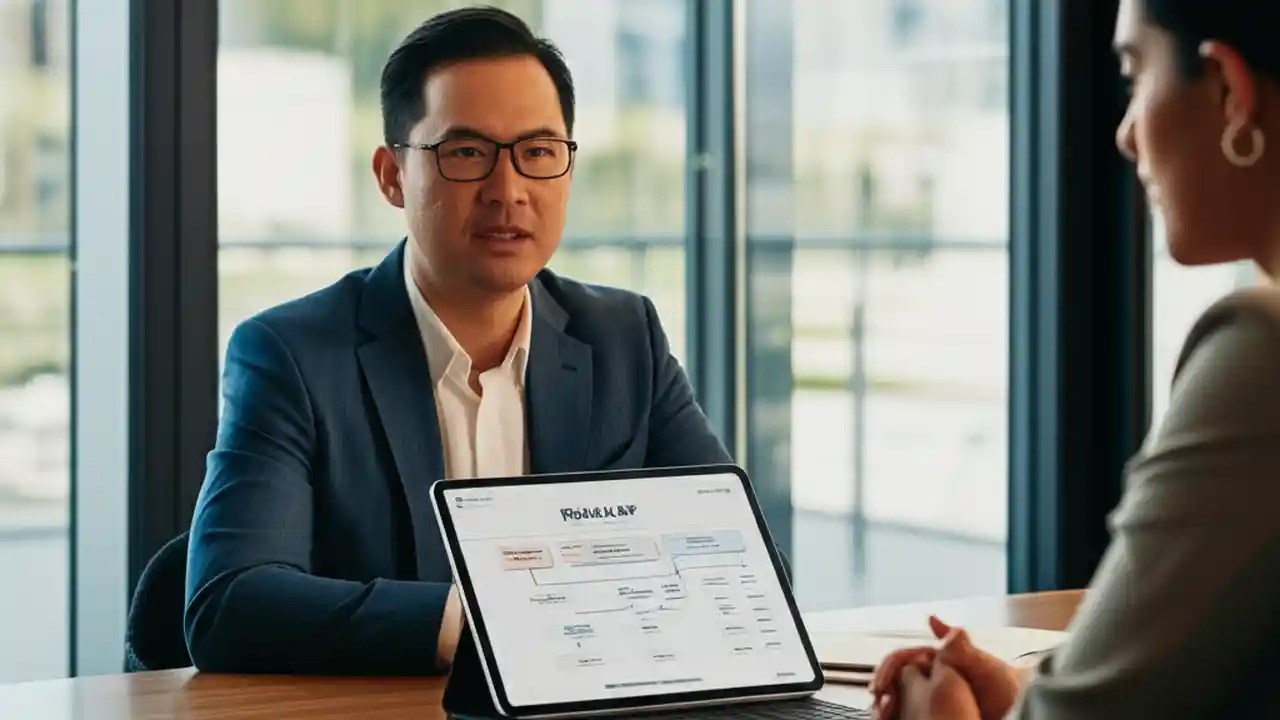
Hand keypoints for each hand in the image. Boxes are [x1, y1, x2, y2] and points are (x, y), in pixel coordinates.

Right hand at [870, 616, 1021, 719]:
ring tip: (884, 714)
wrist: (1027, 713)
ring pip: (899, 696)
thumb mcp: (987, 669)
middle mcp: (934, 677)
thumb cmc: (1013, 691)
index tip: (881, 684)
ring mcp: (934, 697)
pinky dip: (897, 716)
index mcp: (941, 660)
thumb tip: (930, 617)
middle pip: (895, 678)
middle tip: (880, 703)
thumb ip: (961, 648)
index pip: (902, 658)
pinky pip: (908, 714)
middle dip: (883, 687)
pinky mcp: (935, 714)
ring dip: (886, 704)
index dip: (888, 669)